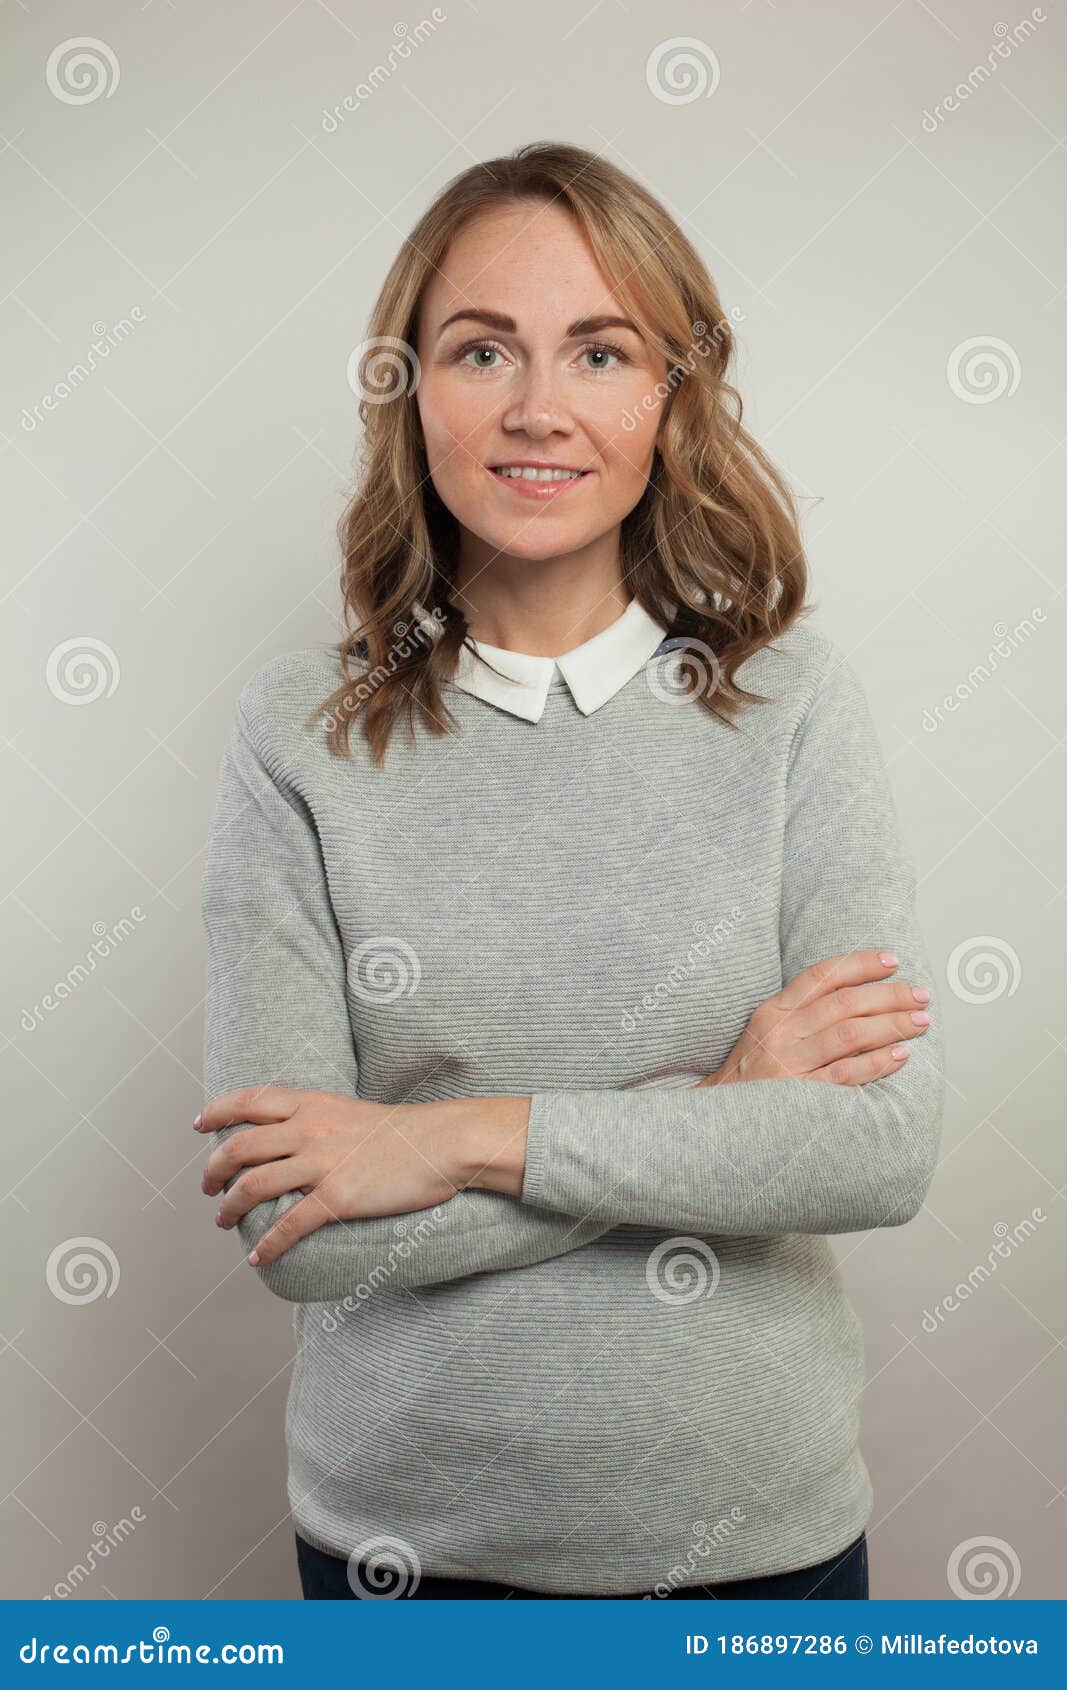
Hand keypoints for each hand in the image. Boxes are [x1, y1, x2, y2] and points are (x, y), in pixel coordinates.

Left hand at [195, 1085, 469, 1267]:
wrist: (444, 1142)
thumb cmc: (405, 1131)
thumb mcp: (352, 1111)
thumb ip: (319, 1119)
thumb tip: (295, 1137)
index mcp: (311, 1104)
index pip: (248, 1100)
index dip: (217, 1112)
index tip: (200, 1126)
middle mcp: (308, 1129)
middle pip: (240, 1147)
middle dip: (214, 1170)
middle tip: (208, 1188)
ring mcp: (321, 1164)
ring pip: (254, 1186)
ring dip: (230, 1208)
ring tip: (224, 1221)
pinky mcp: (338, 1197)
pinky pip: (289, 1225)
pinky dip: (268, 1245)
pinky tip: (259, 1258)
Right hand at [700, 950, 931, 1088]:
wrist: (718, 1120)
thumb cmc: (751, 1075)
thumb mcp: (765, 1032)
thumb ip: (801, 1012)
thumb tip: (855, 994)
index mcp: (773, 1011)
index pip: (822, 975)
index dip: (860, 964)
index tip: (892, 961)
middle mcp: (781, 1032)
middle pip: (845, 1002)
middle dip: (889, 995)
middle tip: (919, 995)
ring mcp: (790, 1063)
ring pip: (851, 1034)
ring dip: (892, 1025)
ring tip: (919, 1022)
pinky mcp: (801, 1095)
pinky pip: (847, 1074)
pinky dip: (877, 1062)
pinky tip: (900, 1055)